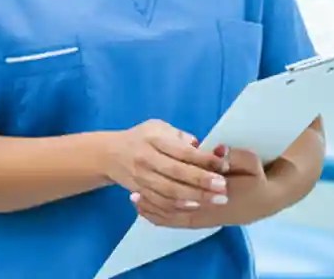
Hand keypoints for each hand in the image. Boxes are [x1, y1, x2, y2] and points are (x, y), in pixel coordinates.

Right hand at [105, 120, 229, 218]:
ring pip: (169, 191)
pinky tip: (195, 207)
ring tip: (216, 200)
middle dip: (202, 181)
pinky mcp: (140, 191)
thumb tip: (201, 148)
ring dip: (195, 197)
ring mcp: (141, 177)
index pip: (182, 151)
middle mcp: (146, 158)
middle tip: (224, 187)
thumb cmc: (141, 138)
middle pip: (176, 173)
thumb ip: (180, 137)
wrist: (109, 154)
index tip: (224, 165)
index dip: (204, 159)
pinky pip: (160, 202)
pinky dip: (178, 207)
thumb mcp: (158, 127)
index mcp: (153, 139)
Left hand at [133, 147, 276, 228]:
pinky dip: (157, 217)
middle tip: (136, 181)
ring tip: (133, 196)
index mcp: (221, 189)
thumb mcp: (251, 162)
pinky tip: (142, 208)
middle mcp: (208, 207)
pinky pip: (174, 223)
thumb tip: (217, 150)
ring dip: (152, 206)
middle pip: (177, 200)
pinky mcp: (199, 221)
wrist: (262, 201)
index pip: (190, 181)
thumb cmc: (254, 177)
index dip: (173, 173)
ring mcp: (203, 217)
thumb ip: (234, 155)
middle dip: (155, 191)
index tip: (152, 162)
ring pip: (173, 215)